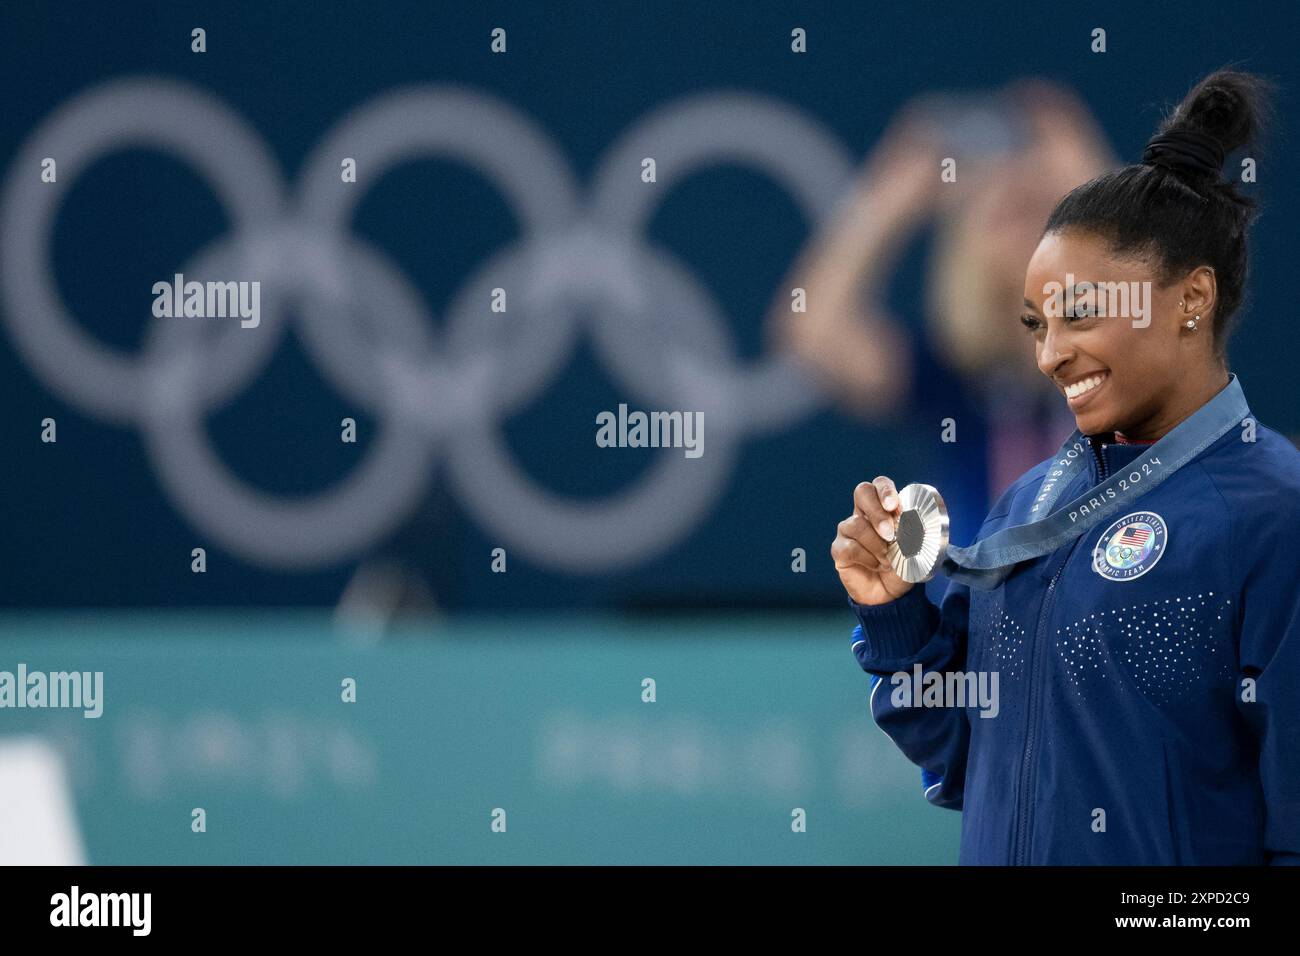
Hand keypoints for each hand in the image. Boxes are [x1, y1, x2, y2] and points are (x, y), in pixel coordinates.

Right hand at [831, 476, 913, 605]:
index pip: (878, 485)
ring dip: (877, 545)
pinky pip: (850, 548)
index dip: (885, 490)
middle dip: (877, 512)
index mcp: (883, 508)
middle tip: (890, 534)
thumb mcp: (915, 547)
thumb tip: (911, 522)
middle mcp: (863, 514)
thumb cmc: (903, 565)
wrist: (892, 593)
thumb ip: (913, 531)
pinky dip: (867, 559)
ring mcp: (848, 531)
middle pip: (862, 492)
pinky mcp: (839, 550)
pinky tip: (876, 566)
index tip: (893, 506)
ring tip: (888, 560)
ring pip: (857, 525)